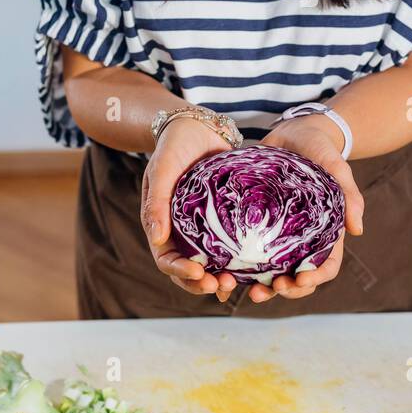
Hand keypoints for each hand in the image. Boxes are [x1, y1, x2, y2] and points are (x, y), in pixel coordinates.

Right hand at [141, 118, 237, 300]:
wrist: (198, 126)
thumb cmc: (173, 146)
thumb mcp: (162, 170)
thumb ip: (157, 202)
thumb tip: (157, 240)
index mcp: (162, 226)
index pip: (167, 261)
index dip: (181, 273)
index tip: (200, 274)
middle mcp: (182, 233)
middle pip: (190, 271)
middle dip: (204, 283)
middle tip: (224, 286)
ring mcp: (204, 228)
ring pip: (211, 263)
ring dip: (222, 277)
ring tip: (239, 282)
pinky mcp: (225, 220)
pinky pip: (231, 245)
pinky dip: (239, 259)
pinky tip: (255, 265)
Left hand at [249, 114, 363, 303]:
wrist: (294, 131)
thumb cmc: (321, 149)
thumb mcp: (336, 166)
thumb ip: (349, 194)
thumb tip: (357, 230)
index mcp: (325, 232)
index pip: (326, 266)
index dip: (315, 279)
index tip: (301, 281)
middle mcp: (301, 239)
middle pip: (297, 278)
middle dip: (284, 290)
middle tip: (268, 290)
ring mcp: (277, 234)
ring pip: (270, 271)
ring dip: (260, 286)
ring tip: (245, 289)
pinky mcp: (255, 224)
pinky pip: (247, 250)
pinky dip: (238, 263)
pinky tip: (224, 268)